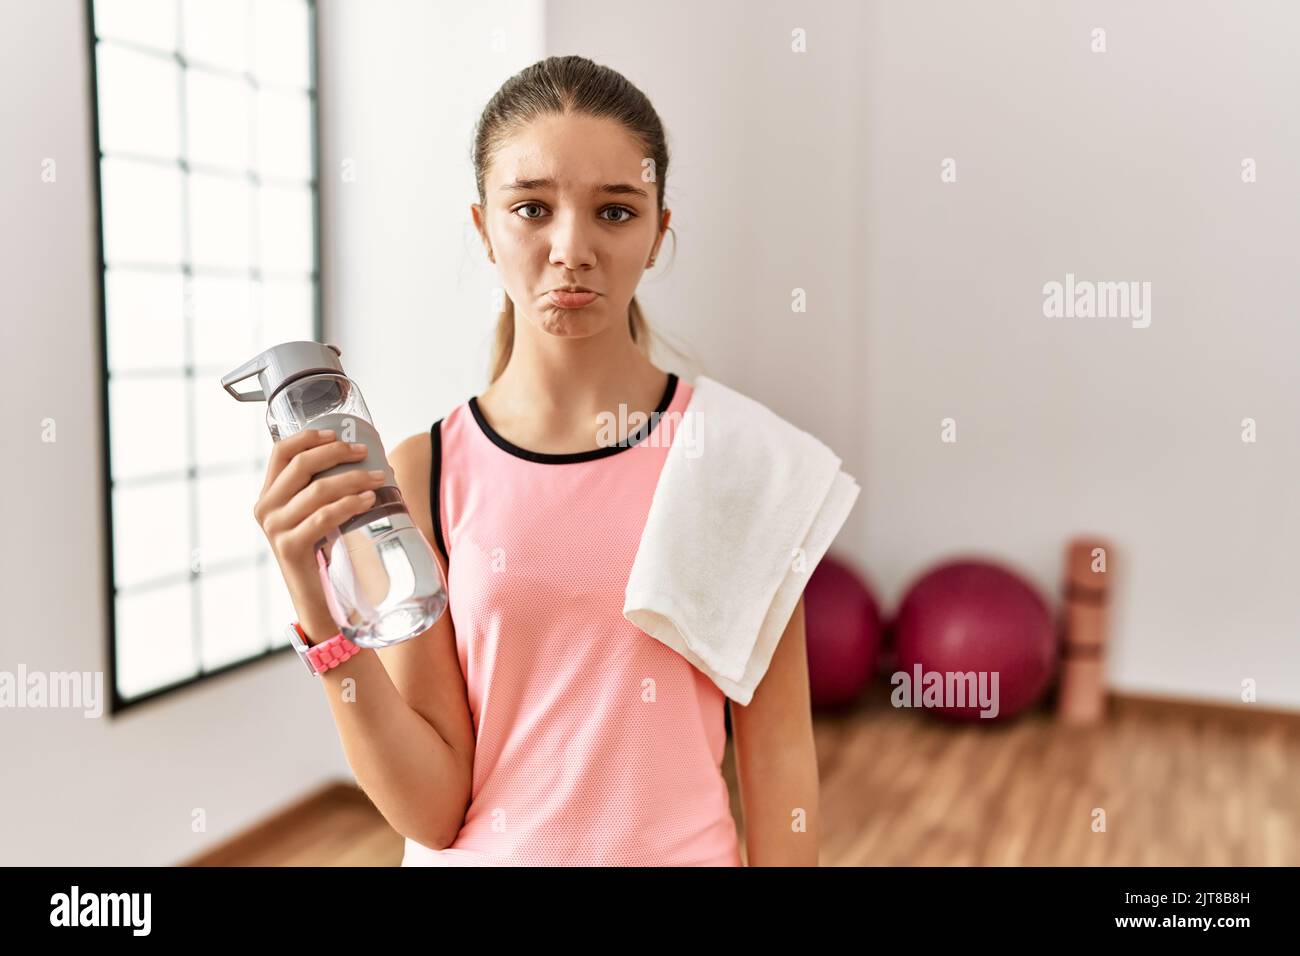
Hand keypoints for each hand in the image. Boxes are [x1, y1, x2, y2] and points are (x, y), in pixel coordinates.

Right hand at [253, 428, 388, 642]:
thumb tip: (364, 457)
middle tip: (365, 453)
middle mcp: (265, 509)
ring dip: (353, 478)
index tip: (337, 433)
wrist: (319, 601)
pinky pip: (324, 517)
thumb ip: (324, 489)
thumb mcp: (316, 514)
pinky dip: (350, 504)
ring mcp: (275, 529)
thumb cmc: (324, 551)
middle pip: (301, 465)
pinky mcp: (290, 547)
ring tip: (379, 478)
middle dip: (337, 452)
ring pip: (317, 490)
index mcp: (269, 495)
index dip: (308, 437)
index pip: (280, 452)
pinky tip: (369, 499)